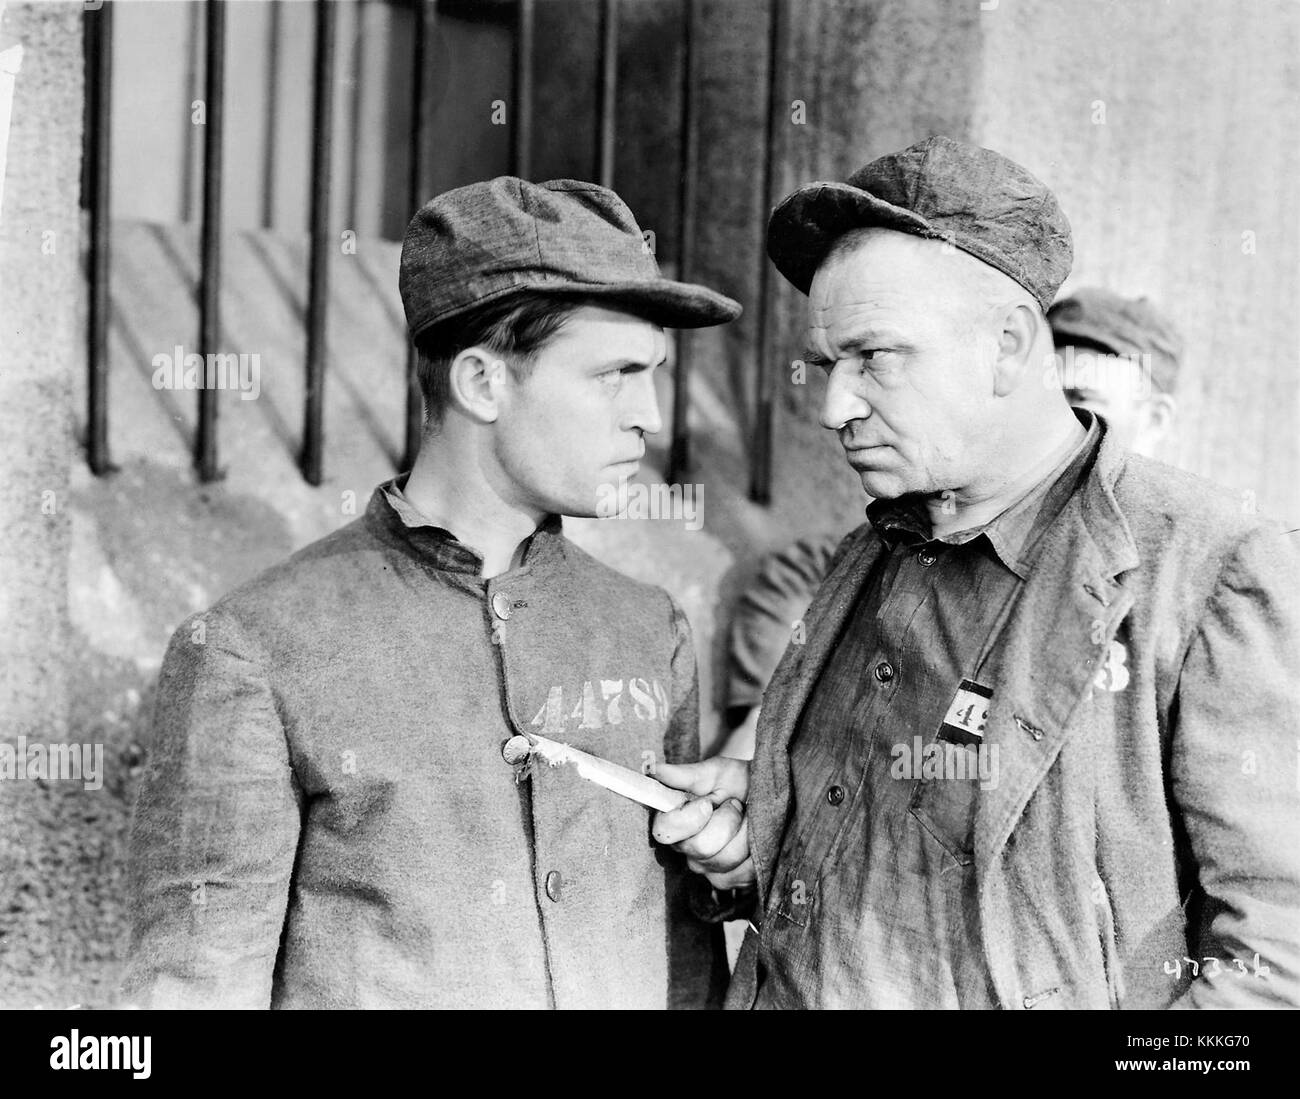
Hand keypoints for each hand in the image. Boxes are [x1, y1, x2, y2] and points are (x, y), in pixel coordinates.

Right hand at [651, 756, 754, 889]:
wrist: (770, 798)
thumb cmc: (738, 783)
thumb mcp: (714, 772)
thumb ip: (684, 774)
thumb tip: (652, 770)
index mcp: (675, 821)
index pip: (663, 831)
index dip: (687, 819)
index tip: (707, 804)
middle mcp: (686, 848)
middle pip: (700, 847)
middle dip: (726, 821)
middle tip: (736, 805)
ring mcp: (706, 868)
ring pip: (724, 860)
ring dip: (745, 834)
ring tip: (748, 820)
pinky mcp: (729, 880)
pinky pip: (742, 873)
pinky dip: (755, 852)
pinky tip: (756, 839)